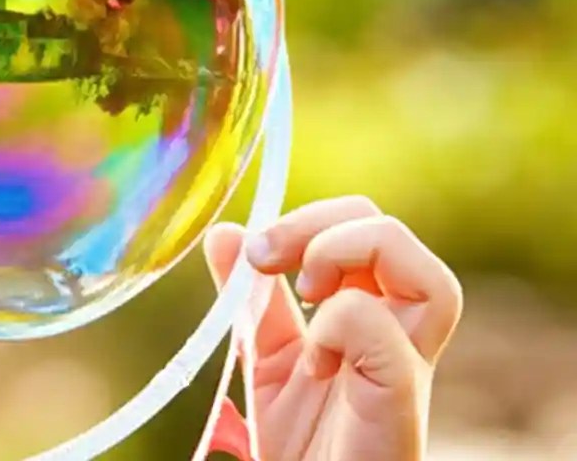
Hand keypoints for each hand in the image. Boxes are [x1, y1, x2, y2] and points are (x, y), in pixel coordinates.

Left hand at [204, 197, 462, 460]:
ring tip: (305, 291)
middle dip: (322, 222)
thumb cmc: (302, 446)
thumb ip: (253, 302)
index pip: (367, 229)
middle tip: (269, 258)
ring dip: (352, 258)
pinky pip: (389, 336)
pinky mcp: (397, 408)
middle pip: (394, 234)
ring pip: (431, 280)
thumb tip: (227, 234)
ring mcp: (405, 373)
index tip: (256, 251)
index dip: (311, 220)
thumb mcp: (265, 361)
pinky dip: (342, 324)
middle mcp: (397, 338)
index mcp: (368, 318)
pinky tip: (315, 356)